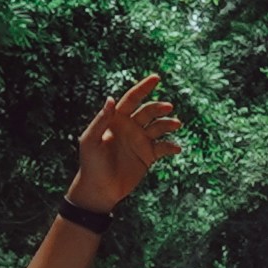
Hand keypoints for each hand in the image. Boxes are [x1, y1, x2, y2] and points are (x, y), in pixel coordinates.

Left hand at [64, 71, 187, 212]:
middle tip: (168, 107)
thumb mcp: (91, 140)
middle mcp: (130, 127)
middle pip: (148, 111)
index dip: (143, 87)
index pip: (132, 99)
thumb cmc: (91, 164)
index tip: (156, 78)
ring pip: (159, 127)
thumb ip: (101, 120)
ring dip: (168, 124)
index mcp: (116, 120)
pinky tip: (176, 148)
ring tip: (175, 124)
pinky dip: (171, 146)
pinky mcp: (148, 156)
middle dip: (159, 107)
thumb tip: (111, 98)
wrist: (100, 189)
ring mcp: (140, 141)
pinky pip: (163, 147)